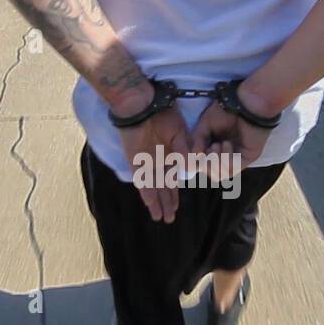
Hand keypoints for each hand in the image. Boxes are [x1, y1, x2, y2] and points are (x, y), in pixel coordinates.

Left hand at [113, 85, 191, 223]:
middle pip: (162, 187)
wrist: (143, 105)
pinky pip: (141, 180)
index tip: (177, 207)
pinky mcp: (134, 161)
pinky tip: (151, 204)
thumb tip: (189, 169)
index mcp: (169, 155)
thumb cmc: (164, 114)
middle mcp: (157, 162)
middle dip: (166, 203)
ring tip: (161, 218)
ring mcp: (145, 163)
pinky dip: (146, 192)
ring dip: (157, 203)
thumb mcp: (180, 134)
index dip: (174, 194)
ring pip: (152, 188)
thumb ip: (184, 151)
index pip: (172, 180)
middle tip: (170, 219)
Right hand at [189, 85, 277, 176]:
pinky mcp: (248, 158)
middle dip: (206, 165)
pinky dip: (226, 158)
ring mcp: (238, 159)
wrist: (246, 104)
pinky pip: (233, 168)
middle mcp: (227, 156)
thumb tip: (193, 156)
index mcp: (216, 149)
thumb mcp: (205, 124)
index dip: (197, 163)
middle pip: (213, 174)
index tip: (195, 152)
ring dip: (215, 162)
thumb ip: (197, 140)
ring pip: (222, 175)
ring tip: (217, 144)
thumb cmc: (226, 110)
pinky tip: (227, 144)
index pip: (204, 166)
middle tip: (208, 148)